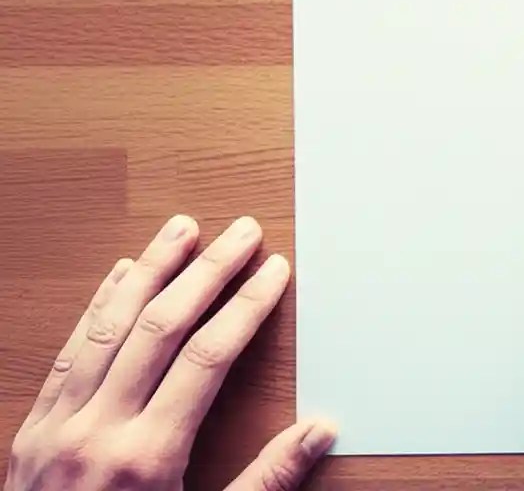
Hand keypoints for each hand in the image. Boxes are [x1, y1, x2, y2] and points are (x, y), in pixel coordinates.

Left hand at [5, 216, 335, 489]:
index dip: (245, 307)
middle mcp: (97, 429)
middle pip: (159, 327)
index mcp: (147, 456)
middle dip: (206, 272)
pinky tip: (119, 274)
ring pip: (107, 326)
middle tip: (240, 231)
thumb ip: (266, 481)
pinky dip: (97, 307)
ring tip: (182, 229)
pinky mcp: (33, 430)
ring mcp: (58, 425)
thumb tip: (321, 430)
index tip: (273, 271)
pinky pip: (68, 351)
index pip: (207, 356)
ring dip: (149, 270)